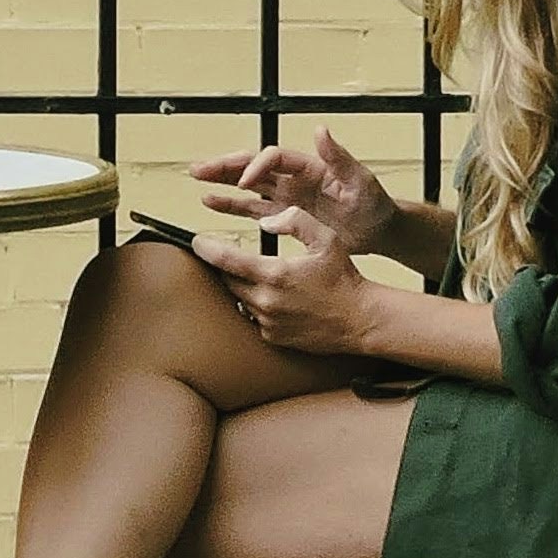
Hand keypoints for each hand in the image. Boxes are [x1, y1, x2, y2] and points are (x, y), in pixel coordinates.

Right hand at [194, 125, 394, 261]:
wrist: (379, 231)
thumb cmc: (374, 204)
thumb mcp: (359, 179)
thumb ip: (339, 157)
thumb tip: (321, 130)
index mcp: (309, 166)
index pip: (274, 158)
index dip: (256, 166)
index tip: (244, 182)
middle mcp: (293, 178)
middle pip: (252, 166)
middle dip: (225, 166)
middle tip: (199, 169)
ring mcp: (286, 197)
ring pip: (247, 186)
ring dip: (222, 182)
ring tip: (197, 179)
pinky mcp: (283, 217)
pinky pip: (252, 209)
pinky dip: (231, 205)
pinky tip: (211, 202)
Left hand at [202, 205, 380, 358]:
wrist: (360, 320)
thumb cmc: (344, 279)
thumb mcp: (325, 239)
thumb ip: (295, 221)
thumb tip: (265, 219)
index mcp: (275, 274)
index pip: (226, 260)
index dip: (207, 248)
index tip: (197, 241)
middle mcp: (266, 301)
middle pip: (229, 280)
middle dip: (227, 267)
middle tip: (232, 255)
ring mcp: (267, 323)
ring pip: (241, 299)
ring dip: (244, 286)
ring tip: (261, 276)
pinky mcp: (272, 337)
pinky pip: (254, 317)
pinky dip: (258, 305)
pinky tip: (277, 298)